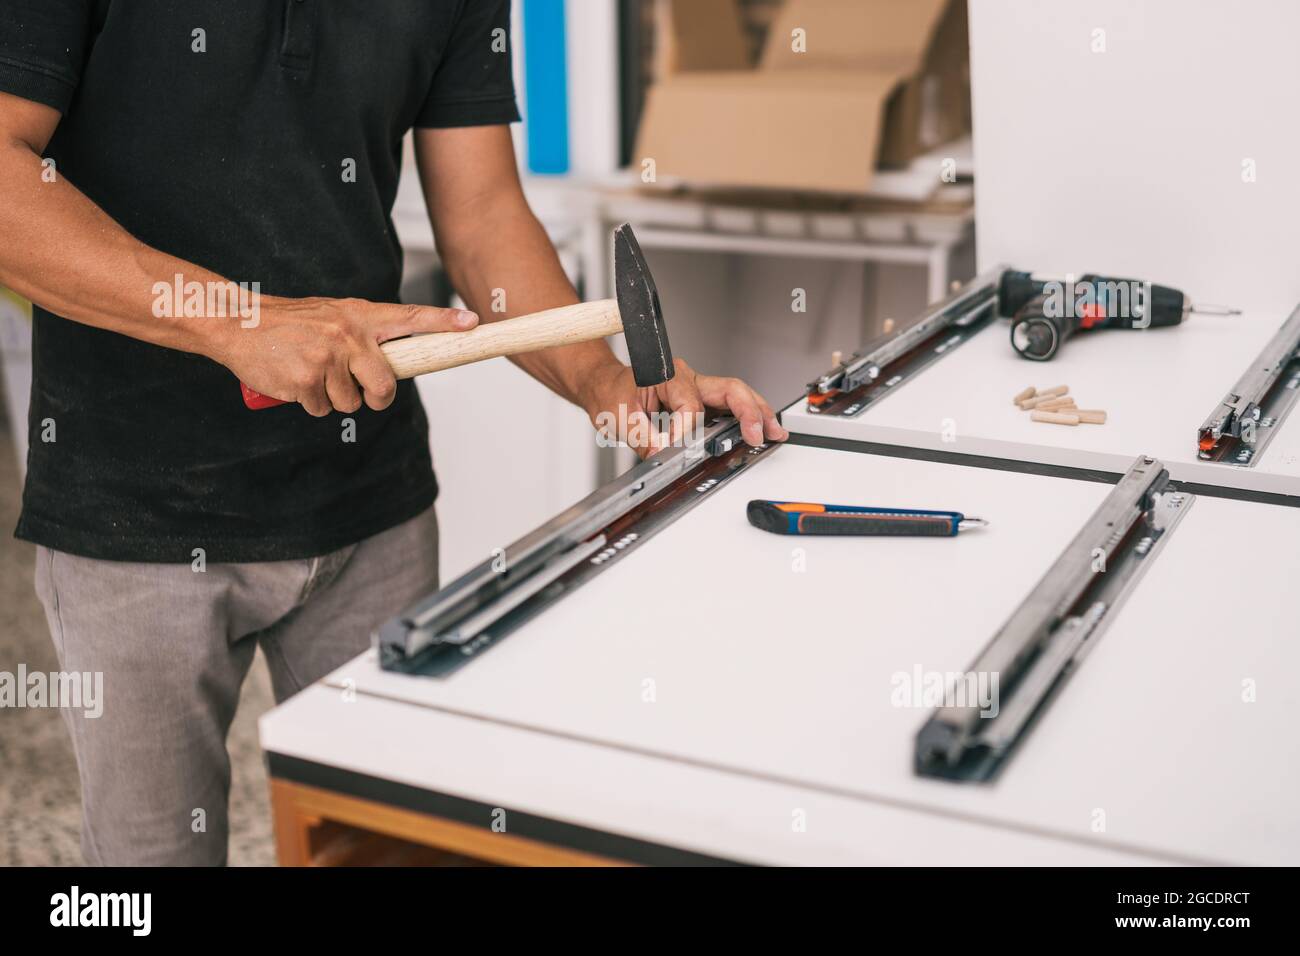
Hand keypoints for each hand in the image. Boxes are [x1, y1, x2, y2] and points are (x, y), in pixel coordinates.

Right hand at [211, 296, 477, 415]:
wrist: (240, 324)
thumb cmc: (292, 323)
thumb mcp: (333, 316)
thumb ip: (364, 336)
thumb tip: (391, 366)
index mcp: (360, 316)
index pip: (410, 318)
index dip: (443, 322)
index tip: (471, 324)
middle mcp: (349, 335)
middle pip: (385, 385)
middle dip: (376, 398)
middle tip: (361, 392)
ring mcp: (328, 358)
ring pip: (351, 402)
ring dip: (333, 398)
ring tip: (311, 373)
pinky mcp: (307, 380)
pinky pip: (322, 409)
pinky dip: (310, 403)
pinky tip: (295, 380)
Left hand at [579, 357, 787, 458]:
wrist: (604, 387)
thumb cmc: (611, 394)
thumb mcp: (619, 418)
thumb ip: (643, 438)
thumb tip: (663, 456)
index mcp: (668, 376)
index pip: (691, 407)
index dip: (687, 432)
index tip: (678, 451)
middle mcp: (687, 379)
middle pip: (730, 389)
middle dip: (749, 411)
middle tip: (761, 434)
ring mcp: (697, 388)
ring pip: (736, 395)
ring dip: (756, 413)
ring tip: (774, 432)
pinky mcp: (700, 400)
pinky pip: (727, 406)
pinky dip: (746, 418)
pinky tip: (758, 431)